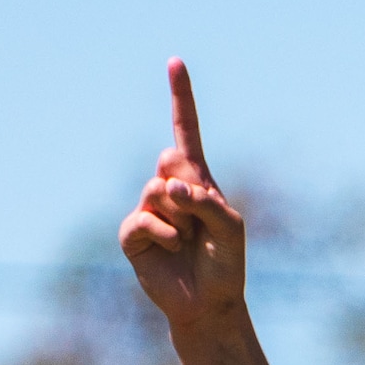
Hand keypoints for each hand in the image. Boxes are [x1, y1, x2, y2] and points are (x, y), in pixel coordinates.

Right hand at [116, 60, 247, 326]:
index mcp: (197, 178)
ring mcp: (149, 209)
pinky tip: (176, 247)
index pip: (185, 130)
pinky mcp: (133, 234)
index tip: (175, 62)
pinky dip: (165, 232)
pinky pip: (144, 218)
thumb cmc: (226, 263)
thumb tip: (167, 188)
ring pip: (157, 189)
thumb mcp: (231, 226)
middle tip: (200, 218)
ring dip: (181, 216)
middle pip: (169, 159)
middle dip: (189, 186)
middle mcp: (169, 188)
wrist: (209, 302)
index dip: (180, 97)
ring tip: (190, 239)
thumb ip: (206, 200)